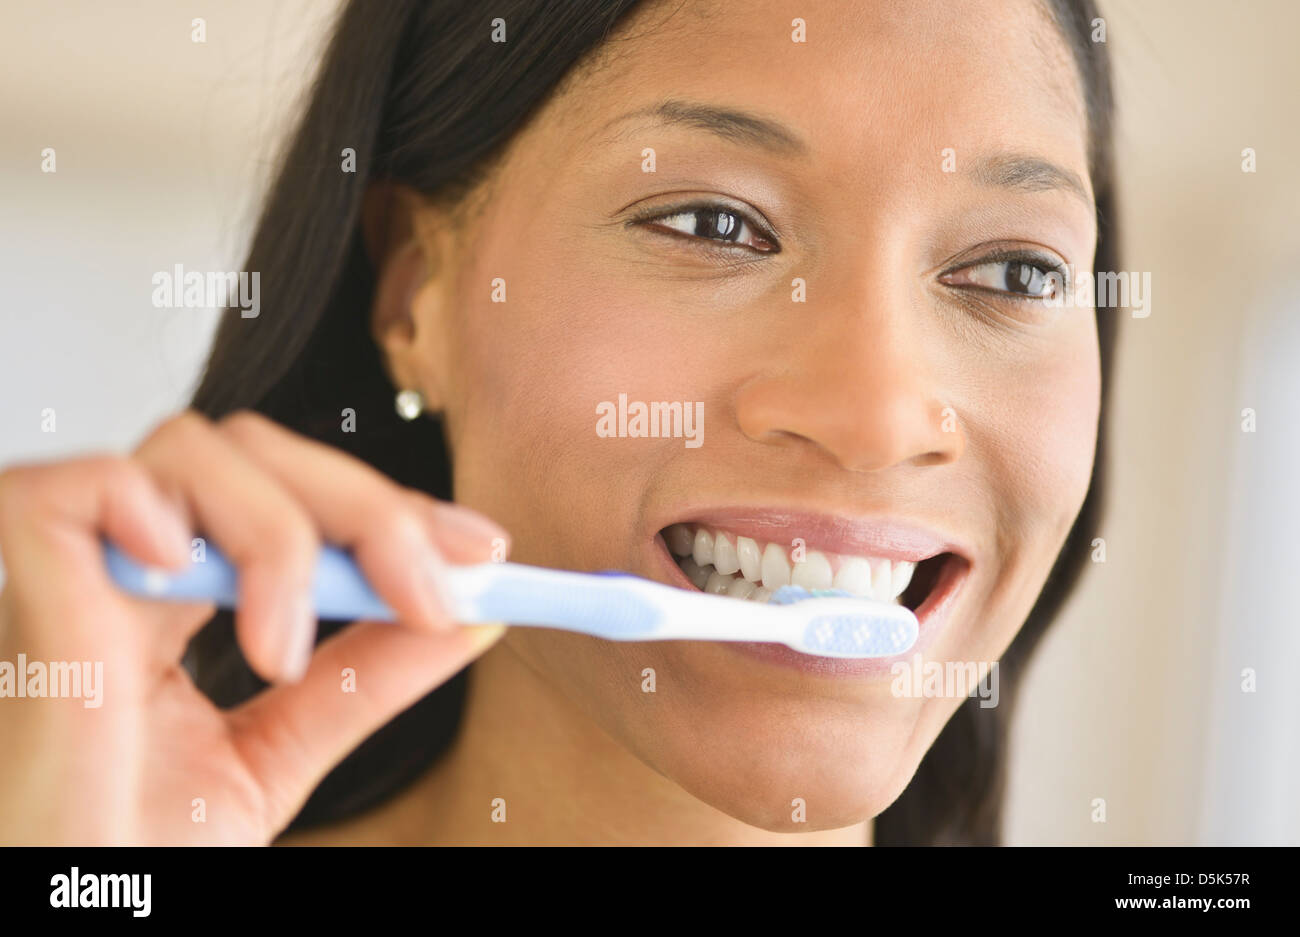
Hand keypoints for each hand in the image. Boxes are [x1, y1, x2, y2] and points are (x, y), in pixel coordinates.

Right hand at [0, 410, 506, 844]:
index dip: (390, 511)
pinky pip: (73, 490)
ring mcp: (70, 576)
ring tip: (282, 652)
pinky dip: (140, 502)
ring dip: (278, 532)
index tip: (482, 553)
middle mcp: (126, 571)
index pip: (294, 498)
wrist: (64, 913)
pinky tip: (181, 568)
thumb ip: (366, 681)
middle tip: (433, 593)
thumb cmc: (130, 857)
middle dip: (368, 509)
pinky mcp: (18, 594)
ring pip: (193, 452)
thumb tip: (474, 617)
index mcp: (178, 601)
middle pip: (258, 455)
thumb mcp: (276, 756)